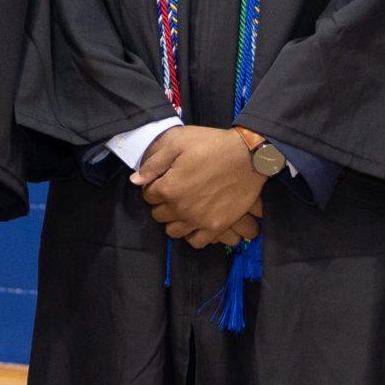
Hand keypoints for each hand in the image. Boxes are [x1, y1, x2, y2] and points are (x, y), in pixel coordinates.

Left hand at [137, 126, 264, 247]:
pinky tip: (194, 222)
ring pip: (173, 231)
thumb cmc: (212, 144)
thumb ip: (153, 162)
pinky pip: (196, 242)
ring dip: (174, 220)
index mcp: (168, 188)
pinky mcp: (216, 226)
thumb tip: (135, 180)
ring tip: (183, 207)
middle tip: (174, 192)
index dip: (154, 185)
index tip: (163, 179)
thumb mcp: (178, 142)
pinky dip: (192, 234)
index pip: (148, 195)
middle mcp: (180, 208)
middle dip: (162, 203)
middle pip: (158, 214)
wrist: (249, 155)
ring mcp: (199, 220)